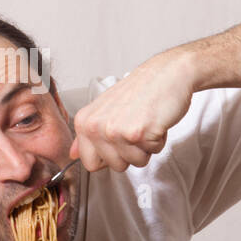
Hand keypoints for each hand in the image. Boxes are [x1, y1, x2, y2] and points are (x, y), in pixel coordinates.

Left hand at [69, 49, 194, 171]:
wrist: (167, 74)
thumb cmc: (140, 90)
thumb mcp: (105, 109)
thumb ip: (87, 134)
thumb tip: (73, 154)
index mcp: (85, 121)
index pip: (90, 163)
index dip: (109, 157)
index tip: (117, 141)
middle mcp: (97, 126)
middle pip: (115, 166)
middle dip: (130, 152)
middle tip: (135, 127)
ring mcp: (116, 130)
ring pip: (135, 162)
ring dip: (146, 147)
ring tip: (145, 123)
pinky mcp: (138, 133)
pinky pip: (152, 153)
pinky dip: (158, 140)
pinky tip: (155, 122)